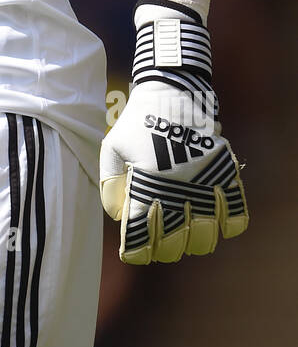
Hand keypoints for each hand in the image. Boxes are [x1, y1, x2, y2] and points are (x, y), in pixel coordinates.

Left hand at [100, 0, 247, 263]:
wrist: (170, 92)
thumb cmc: (136, 123)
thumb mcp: (112, 149)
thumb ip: (110, 185)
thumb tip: (119, 218)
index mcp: (142, 183)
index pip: (139, 234)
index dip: (137, 252)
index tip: (136, 254)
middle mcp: (172, 187)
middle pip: (173, 243)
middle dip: (165, 251)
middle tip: (161, 246)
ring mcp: (200, 181)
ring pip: (204, 235)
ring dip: (195, 243)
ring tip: (188, 237)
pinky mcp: (221, 171)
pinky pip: (235, 211)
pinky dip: (230, 225)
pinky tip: (220, 225)